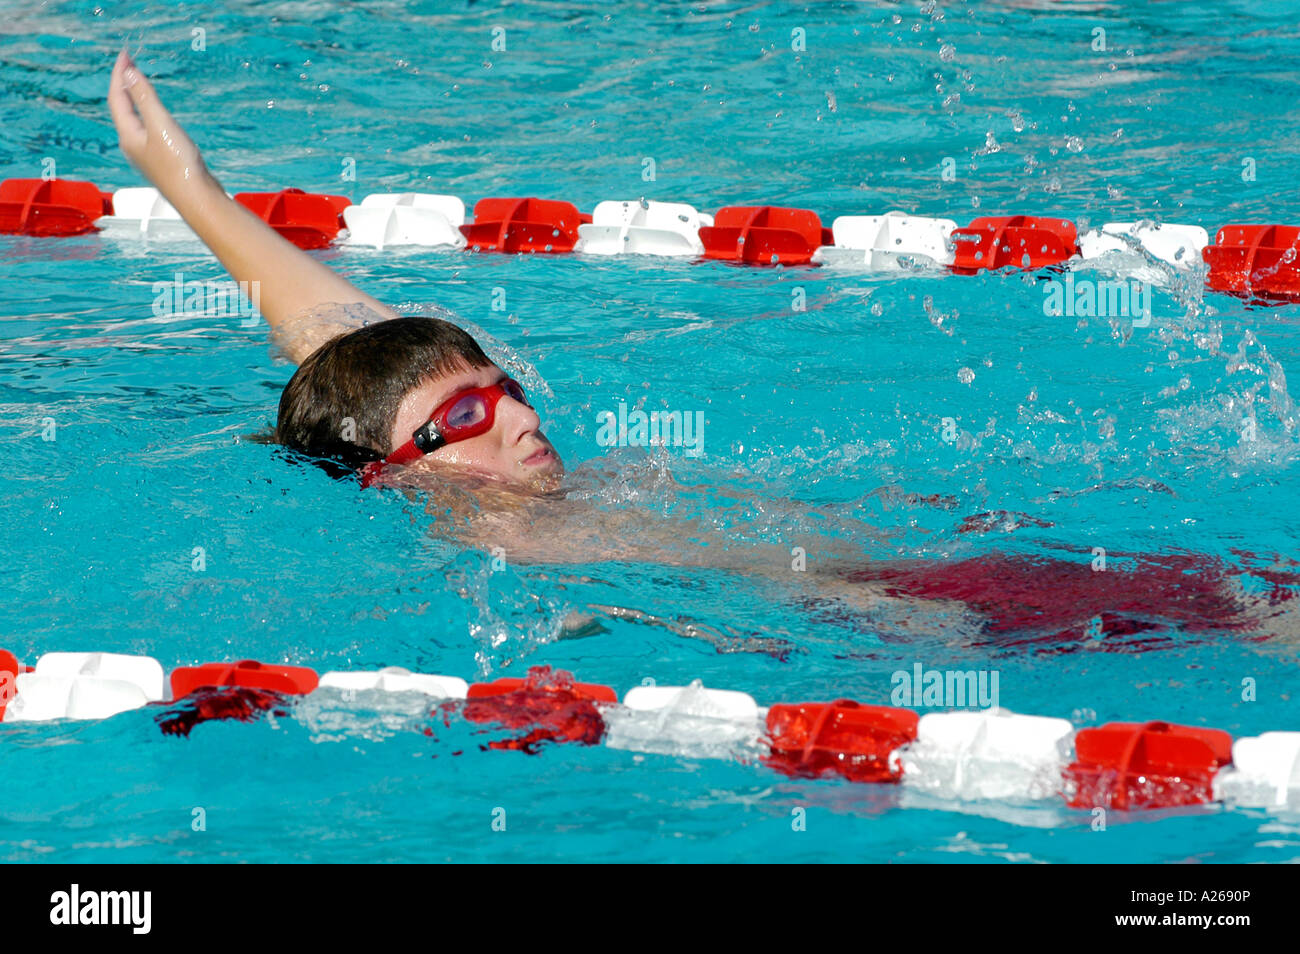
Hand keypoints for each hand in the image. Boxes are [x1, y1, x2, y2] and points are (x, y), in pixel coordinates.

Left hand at [108, 49, 213, 200]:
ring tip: (138, 84)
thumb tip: (129, 74)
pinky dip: (147, 113)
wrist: (197, 199)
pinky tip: (155, 116)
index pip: (117, 97)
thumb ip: (144, 98)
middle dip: (124, 84)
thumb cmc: (179, 165)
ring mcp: (146, 154)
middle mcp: (133, 145)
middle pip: (122, 108)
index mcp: (129, 135)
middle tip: (130, 64)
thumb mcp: (161, 125)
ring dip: (134, 99)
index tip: (126, 54)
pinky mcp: (161, 160)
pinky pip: (147, 129)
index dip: (120, 74)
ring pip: (134, 120)